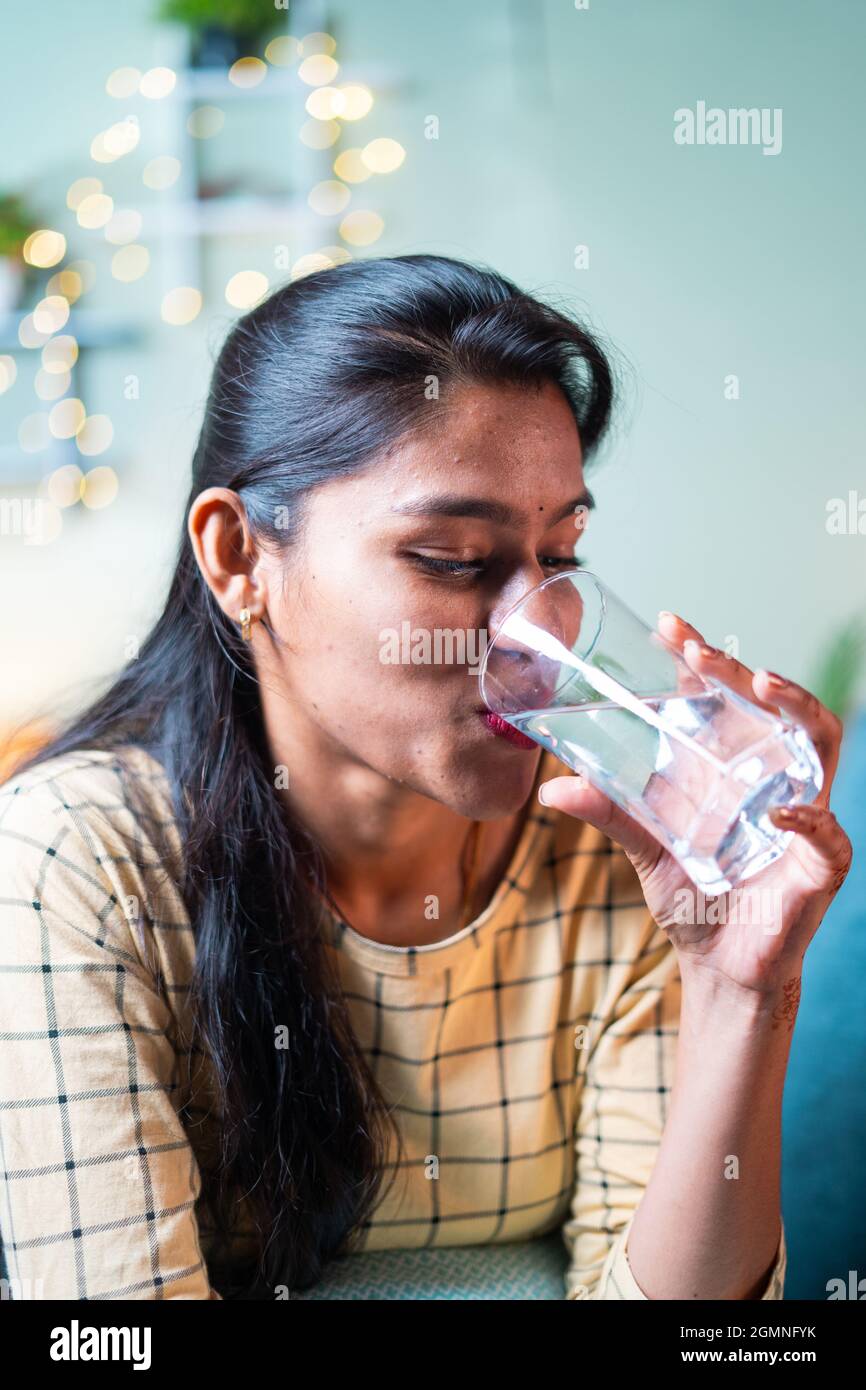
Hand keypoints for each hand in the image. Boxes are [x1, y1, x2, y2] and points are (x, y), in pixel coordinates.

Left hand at [537, 611, 852, 995]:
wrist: (719, 967)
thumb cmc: (692, 899)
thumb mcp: (645, 848)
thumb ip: (610, 813)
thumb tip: (553, 787)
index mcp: (733, 766)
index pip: (727, 698)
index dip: (705, 659)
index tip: (671, 627)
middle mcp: (773, 778)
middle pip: (772, 707)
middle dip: (739, 672)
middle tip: (701, 653)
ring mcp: (803, 814)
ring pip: (818, 745)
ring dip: (796, 708)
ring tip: (763, 684)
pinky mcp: (821, 862)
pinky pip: (825, 828)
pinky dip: (807, 814)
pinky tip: (783, 807)